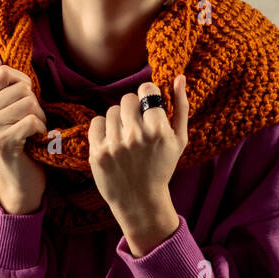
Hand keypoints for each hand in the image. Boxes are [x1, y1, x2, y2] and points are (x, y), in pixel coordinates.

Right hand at [0, 50, 47, 213]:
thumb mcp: (3, 108)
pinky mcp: (2, 143)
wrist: (18, 178)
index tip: (24, 100)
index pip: (4, 73)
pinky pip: (32, 121)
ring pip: (28, 104)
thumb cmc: (15, 137)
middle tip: (29, 121)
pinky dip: (41, 129)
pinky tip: (34, 139)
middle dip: (34, 104)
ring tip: (31, 130)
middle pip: (20, 89)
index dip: (23, 83)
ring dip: (39, 117)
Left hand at [88, 75, 188, 223]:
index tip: (148, 107)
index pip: (147, 90)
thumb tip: (179, 77)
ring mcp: (114, 144)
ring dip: (119, 120)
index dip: (148, 95)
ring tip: (126, 137)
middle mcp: (135, 135)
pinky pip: (97, 122)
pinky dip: (104, 129)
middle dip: (133, 109)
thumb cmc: (162, 167)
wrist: (140, 200)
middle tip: (138, 126)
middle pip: (128, 98)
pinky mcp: (97, 152)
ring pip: (111, 110)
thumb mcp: (179, 140)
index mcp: (158, 130)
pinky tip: (113, 142)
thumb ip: (181, 107)